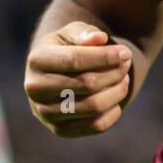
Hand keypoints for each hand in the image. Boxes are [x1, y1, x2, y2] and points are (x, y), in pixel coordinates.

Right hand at [24, 21, 131, 137]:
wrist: (54, 75)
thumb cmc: (67, 48)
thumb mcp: (72, 33)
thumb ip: (84, 32)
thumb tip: (99, 39)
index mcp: (37, 60)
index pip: (74, 60)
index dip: (104, 57)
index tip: (126, 53)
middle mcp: (35, 89)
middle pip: (86, 84)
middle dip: (114, 73)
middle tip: (126, 64)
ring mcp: (45, 113)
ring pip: (93, 106)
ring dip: (117, 91)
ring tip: (124, 78)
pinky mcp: (59, 130)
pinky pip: (95, 126)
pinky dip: (113, 112)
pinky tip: (116, 96)